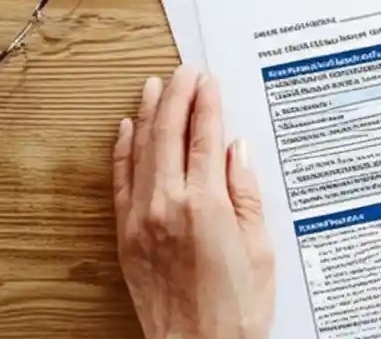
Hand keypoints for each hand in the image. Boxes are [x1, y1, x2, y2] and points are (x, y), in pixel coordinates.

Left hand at [112, 66, 275, 338]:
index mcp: (206, 204)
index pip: (204, 136)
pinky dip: (122, 151)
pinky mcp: (126, 237)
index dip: (207, 103)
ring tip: (154, 86)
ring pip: (141, 151)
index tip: (209, 81)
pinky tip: (126, 131)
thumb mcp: (259, 246)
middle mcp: (168, 205)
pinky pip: (120, 182)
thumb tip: (236, 150)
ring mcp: (142, 219)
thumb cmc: (236, 307)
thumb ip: (246, 192)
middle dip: (177, 97)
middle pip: (169, 134)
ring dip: (148, 114)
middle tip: (184, 72)